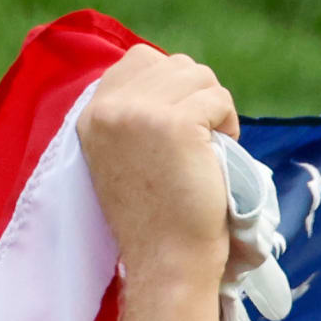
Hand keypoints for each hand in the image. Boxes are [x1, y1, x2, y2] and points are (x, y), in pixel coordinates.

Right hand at [78, 45, 243, 290]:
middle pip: (174, 64)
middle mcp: (110, 107)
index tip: (183, 121)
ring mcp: (141, 112)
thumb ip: (133, 116)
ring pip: (199, 76)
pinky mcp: (175, 124)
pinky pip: (217, 99)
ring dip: (215, 106)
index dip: (172, 84)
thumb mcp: (123, 157)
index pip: (139, 59)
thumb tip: (174, 78)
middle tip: (204, 136)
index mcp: (92, 114)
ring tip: (213, 143)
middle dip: (198, 95)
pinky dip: (229, 121)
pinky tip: (223, 150)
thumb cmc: (155, 218)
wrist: (166, 260)